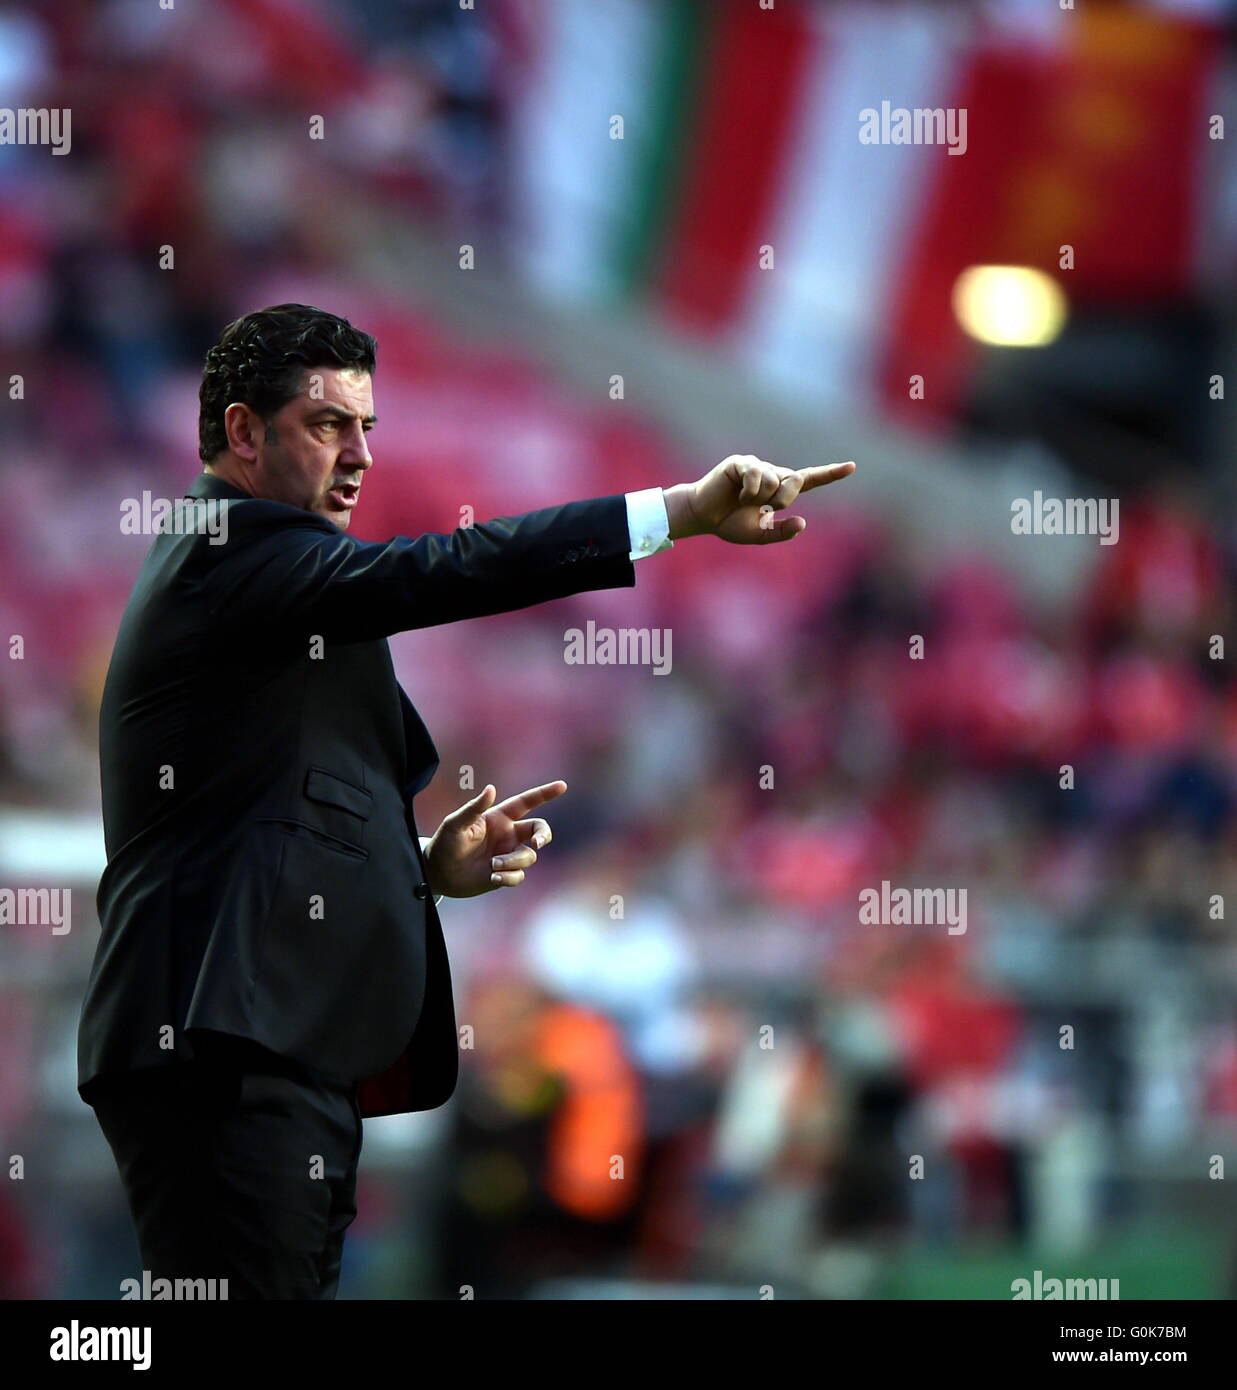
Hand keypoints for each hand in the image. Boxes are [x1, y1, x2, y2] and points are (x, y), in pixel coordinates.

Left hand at [423, 780, 564, 897]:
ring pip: (528, 857)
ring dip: (513, 861)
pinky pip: (519, 875)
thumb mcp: (455, 824)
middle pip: (540, 830)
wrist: (438, 874)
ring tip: (493, 865)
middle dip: (544, 835)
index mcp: (498, 818)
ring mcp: (507, 855)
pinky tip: (493, 877)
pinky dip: (509, 876)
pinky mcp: (505, 874)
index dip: (544, 794)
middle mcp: (507, 835)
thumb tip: (491, 788)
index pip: (526, 803)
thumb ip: (473, 808)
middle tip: (537, 843)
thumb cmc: (444, 844)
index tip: (562, 786)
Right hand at [663, 454, 854, 543]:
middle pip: (796, 480)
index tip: (852, 467)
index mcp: (780, 490)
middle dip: (785, 498)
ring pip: (775, 479)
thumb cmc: (730, 523)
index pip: (810, 480)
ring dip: (762, 497)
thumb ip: (782, 532)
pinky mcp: (741, 463)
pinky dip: (749, 489)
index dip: (831, 474)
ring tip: (745, 502)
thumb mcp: (761, 535)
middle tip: (766, 508)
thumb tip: (803, 522)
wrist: (703, 517)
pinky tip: (738, 494)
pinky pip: (756, 473)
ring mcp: (757, 466)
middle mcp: (772, 474)